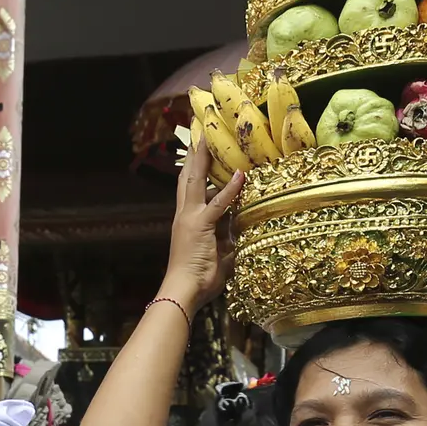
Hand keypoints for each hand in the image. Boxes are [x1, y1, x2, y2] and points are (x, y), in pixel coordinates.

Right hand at [161, 145, 245, 308]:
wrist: (183, 291)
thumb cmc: (199, 279)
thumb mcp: (220, 257)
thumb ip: (230, 243)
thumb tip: (243, 236)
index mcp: (189, 221)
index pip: (192, 189)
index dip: (195, 169)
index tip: (198, 150)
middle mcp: (186, 215)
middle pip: (188, 178)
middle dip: (194, 155)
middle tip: (199, 133)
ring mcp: (191, 219)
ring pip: (196, 181)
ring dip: (203, 159)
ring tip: (208, 138)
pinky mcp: (200, 226)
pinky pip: (218, 204)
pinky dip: (229, 189)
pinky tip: (239, 174)